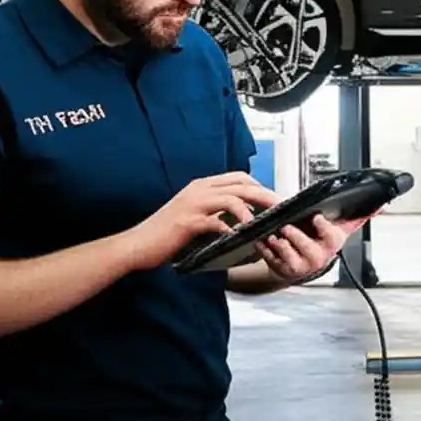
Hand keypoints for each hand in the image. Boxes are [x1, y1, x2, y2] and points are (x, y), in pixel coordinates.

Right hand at [123, 172, 280, 270]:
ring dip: (252, 210)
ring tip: (264, 223)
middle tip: (281, 208)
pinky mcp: (187, 221)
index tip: (274, 199)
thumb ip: (215, 210)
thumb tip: (241, 214)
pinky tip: (238, 236)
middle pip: (241, 184)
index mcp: (202, 186)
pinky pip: (215, 220)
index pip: (239, 177)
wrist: (139, 243)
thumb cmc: (167, 232)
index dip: (259, 186)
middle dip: (265, 195)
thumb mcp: (194, 214)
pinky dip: (230, 227)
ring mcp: (193, 204)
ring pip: (232, 198)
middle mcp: (199, 189)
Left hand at [253, 209, 381, 282]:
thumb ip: (359, 216)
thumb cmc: (322, 243)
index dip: (323, 228)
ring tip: (272, 234)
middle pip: (306, 247)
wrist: (305, 264)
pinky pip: (270, 259)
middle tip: (286, 226)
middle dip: (295, 235)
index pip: (331, 237)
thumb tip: (382, 206)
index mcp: (331, 245)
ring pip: (288, 254)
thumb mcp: (341, 229)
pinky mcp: (282, 269)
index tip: (316, 218)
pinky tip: (262, 239)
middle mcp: (317, 257)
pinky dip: (264, 249)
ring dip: (278, 244)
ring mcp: (299, 265)